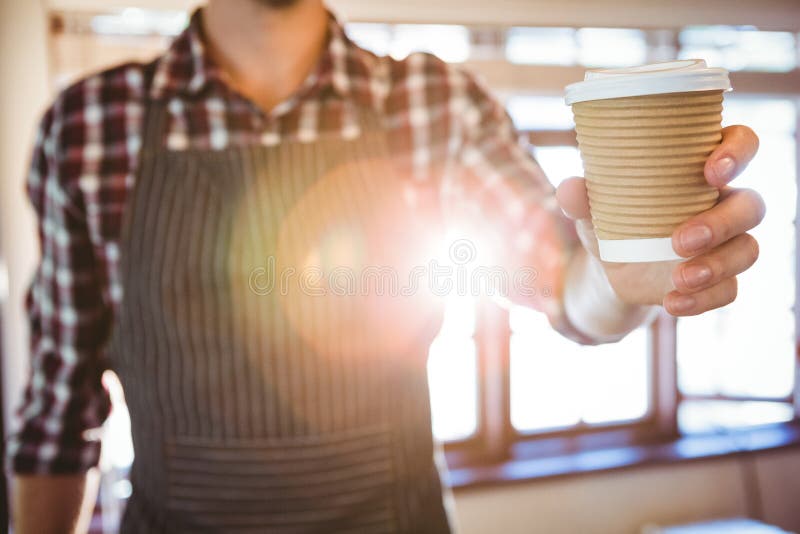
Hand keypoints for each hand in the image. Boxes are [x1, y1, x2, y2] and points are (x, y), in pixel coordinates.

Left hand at [556, 125, 764, 315]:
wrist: (612, 268)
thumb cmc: (613, 220)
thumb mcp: (593, 208)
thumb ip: (581, 196)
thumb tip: (570, 188)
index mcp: (700, 170)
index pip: (741, 143)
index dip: (738, 151)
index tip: (710, 172)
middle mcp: (723, 203)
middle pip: (751, 205)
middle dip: (722, 223)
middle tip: (680, 240)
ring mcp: (726, 244)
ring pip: (747, 250)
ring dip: (717, 266)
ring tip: (679, 278)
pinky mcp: (719, 279)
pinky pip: (730, 289)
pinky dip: (703, 300)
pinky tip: (671, 302)